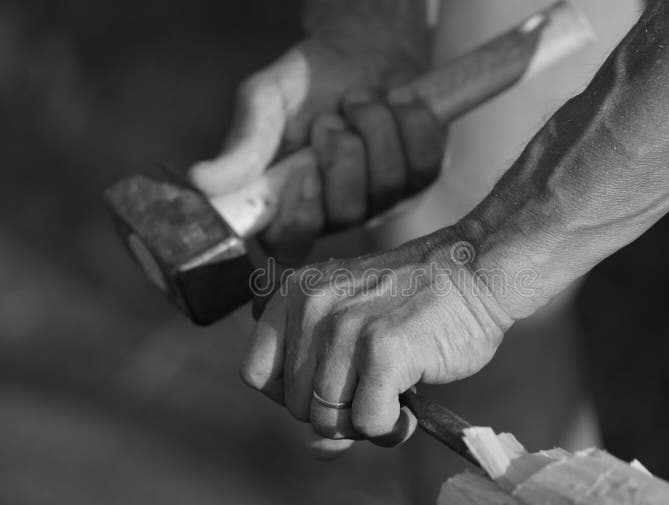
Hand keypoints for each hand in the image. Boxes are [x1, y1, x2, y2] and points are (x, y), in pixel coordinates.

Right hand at [188, 37, 444, 263]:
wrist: (363, 49)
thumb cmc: (307, 82)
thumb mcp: (267, 102)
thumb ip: (242, 143)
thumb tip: (199, 183)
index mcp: (290, 204)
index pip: (291, 247)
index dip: (299, 220)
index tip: (302, 175)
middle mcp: (338, 212)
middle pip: (347, 213)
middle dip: (342, 155)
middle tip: (329, 119)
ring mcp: (383, 199)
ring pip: (388, 185)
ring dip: (374, 129)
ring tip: (359, 102)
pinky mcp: (421, 178)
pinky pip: (424, 162)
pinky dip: (408, 121)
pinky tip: (394, 102)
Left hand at [241, 228, 512, 456]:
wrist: (474, 271)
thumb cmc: (416, 302)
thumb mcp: (354, 327)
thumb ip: (324, 384)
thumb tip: (317, 451)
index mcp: (294, 294)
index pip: (256, 375)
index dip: (291, 396)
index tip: (328, 389)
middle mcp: (312, 308)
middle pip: (295, 406)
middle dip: (336, 412)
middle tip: (374, 389)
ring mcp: (345, 329)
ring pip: (329, 421)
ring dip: (365, 422)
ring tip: (394, 393)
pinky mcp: (382, 350)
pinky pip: (369, 423)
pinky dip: (391, 426)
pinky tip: (410, 401)